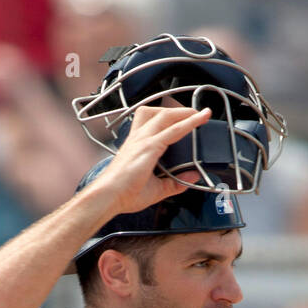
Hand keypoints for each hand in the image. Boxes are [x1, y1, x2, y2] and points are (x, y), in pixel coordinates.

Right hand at [85, 103, 211, 217]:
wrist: (108, 197)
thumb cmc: (123, 194)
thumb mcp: (155, 189)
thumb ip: (175, 183)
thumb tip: (193, 177)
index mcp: (136, 145)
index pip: (152, 122)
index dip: (168, 116)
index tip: (182, 116)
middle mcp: (139, 138)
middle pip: (159, 113)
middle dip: (178, 110)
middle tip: (194, 113)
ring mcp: (143, 140)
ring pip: (166, 116)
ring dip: (184, 112)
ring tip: (198, 114)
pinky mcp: (149, 146)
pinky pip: (174, 130)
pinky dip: (189, 122)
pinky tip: (199, 119)